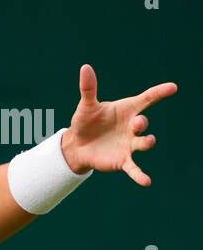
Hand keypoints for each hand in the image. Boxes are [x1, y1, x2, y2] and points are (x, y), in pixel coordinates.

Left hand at [61, 64, 177, 185]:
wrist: (77, 145)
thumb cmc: (85, 122)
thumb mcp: (86, 105)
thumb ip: (88, 88)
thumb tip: (85, 67)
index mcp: (127, 110)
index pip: (147, 99)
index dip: (159, 93)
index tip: (172, 87)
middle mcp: (132, 127)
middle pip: (143, 123)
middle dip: (142, 123)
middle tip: (137, 123)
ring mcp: (129, 144)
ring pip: (144, 143)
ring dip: (147, 142)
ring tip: (147, 142)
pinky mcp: (122, 161)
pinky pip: (134, 168)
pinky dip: (140, 175)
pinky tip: (146, 182)